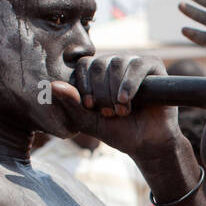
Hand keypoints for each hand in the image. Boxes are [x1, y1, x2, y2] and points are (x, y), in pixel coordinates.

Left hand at [50, 55, 178, 159]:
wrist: (148, 143)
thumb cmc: (118, 132)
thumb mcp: (90, 122)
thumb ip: (71, 104)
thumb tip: (52, 84)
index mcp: (98, 74)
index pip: (84, 65)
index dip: (85, 85)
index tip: (90, 107)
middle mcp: (115, 63)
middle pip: (99, 64)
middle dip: (101, 92)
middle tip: (108, 113)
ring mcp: (133, 62)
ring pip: (116, 63)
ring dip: (115, 91)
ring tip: (121, 111)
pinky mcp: (153, 65)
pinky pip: (137, 65)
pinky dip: (129, 83)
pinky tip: (126, 100)